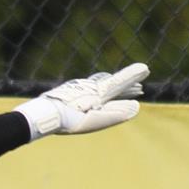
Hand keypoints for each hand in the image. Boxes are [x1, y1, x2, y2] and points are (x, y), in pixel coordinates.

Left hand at [17, 62, 147, 136]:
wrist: (43, 114)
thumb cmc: (69, 120)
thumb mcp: (95, 120)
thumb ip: (116, 114)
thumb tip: (136, 107)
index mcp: (97, 92)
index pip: (120, 82)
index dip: (132, 76)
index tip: (145, 68)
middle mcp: (89, 86)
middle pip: (112, 83)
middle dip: (126, 86)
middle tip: (140, 88)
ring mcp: (79, 88)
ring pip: (100, 84)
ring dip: (113, 86)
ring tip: (121, 90)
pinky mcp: (70, 92)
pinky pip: (89, 88)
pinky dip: (99, 89)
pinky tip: (94, 97)